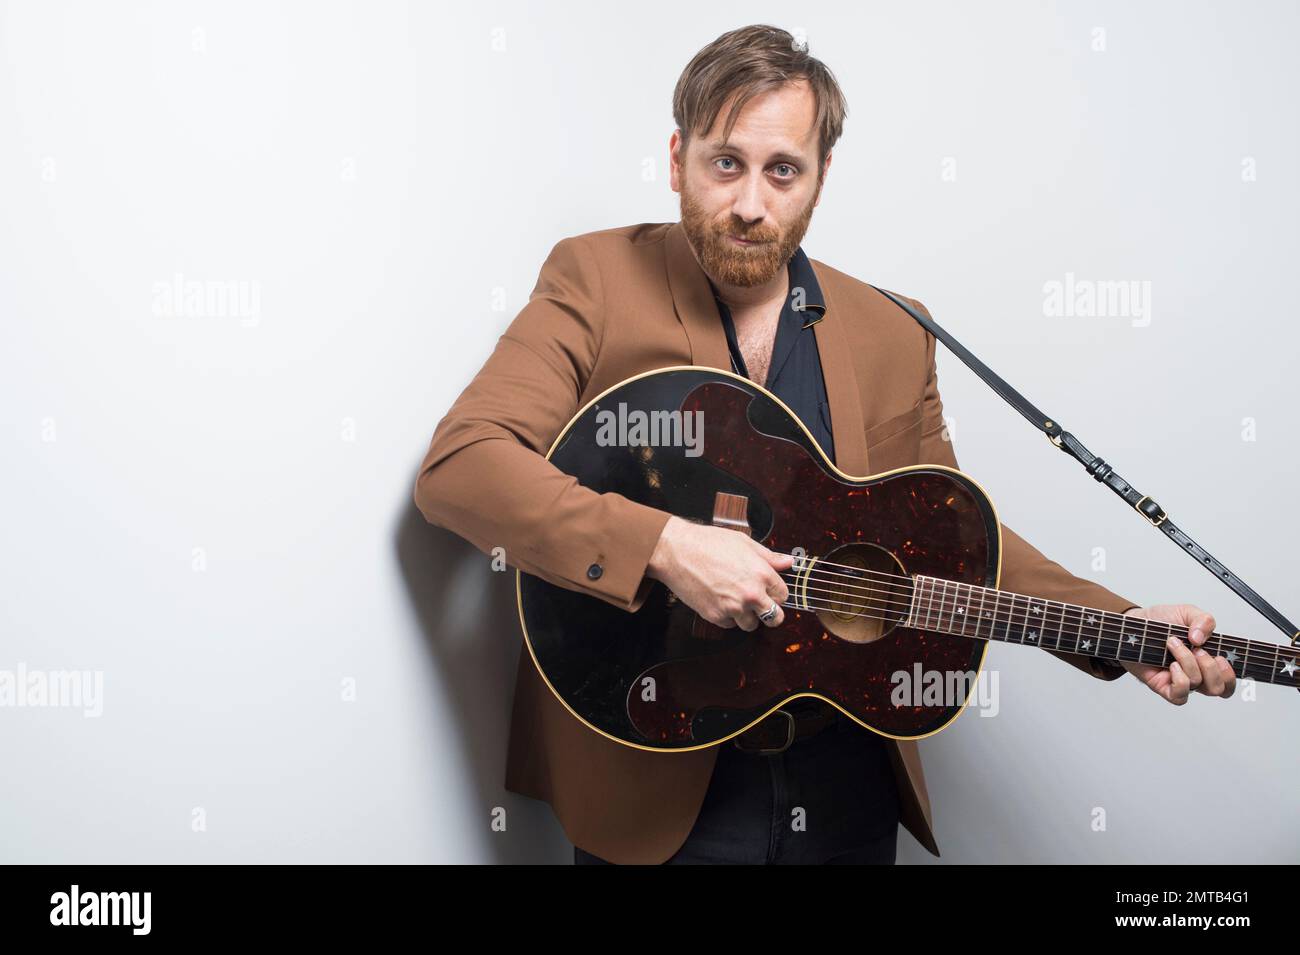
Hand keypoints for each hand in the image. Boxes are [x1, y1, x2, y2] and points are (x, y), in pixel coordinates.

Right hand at [646, 516, 791, 630]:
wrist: (677, 552)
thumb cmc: (709, 543)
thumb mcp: (744, 542)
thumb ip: (769, 557)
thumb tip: (789, 562)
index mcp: (762, 574)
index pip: (783, 596)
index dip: (776, 593)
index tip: (769, 592)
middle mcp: (751, 594)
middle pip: (775, 618)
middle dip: (770, 613)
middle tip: (761, 606)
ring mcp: (734, 607)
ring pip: (751, 625)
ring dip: (746, 616)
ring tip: (735, 600)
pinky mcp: (715, 616)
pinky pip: (729, 625)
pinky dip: (727, 617)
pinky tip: (720, 600)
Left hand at [1120, 605, 1234, 703]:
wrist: (1133, 624)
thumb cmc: (1161, 621)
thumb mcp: (1186, 612)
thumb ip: (1203, 620)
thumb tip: (1201, 638)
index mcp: (1207, 660)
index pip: (1228, 681)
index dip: (1230, 674)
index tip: (1221, 656)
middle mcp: (1196, 673)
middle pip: (1219, 688)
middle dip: (1212, 667)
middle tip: (1197, 649)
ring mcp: (1179, 680)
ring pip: (1198, 686)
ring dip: (1189, 662)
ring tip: (1174, 645)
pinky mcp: (1162, 686)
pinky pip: (1179, 696)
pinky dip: (1180, 680)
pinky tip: (1172, 665)